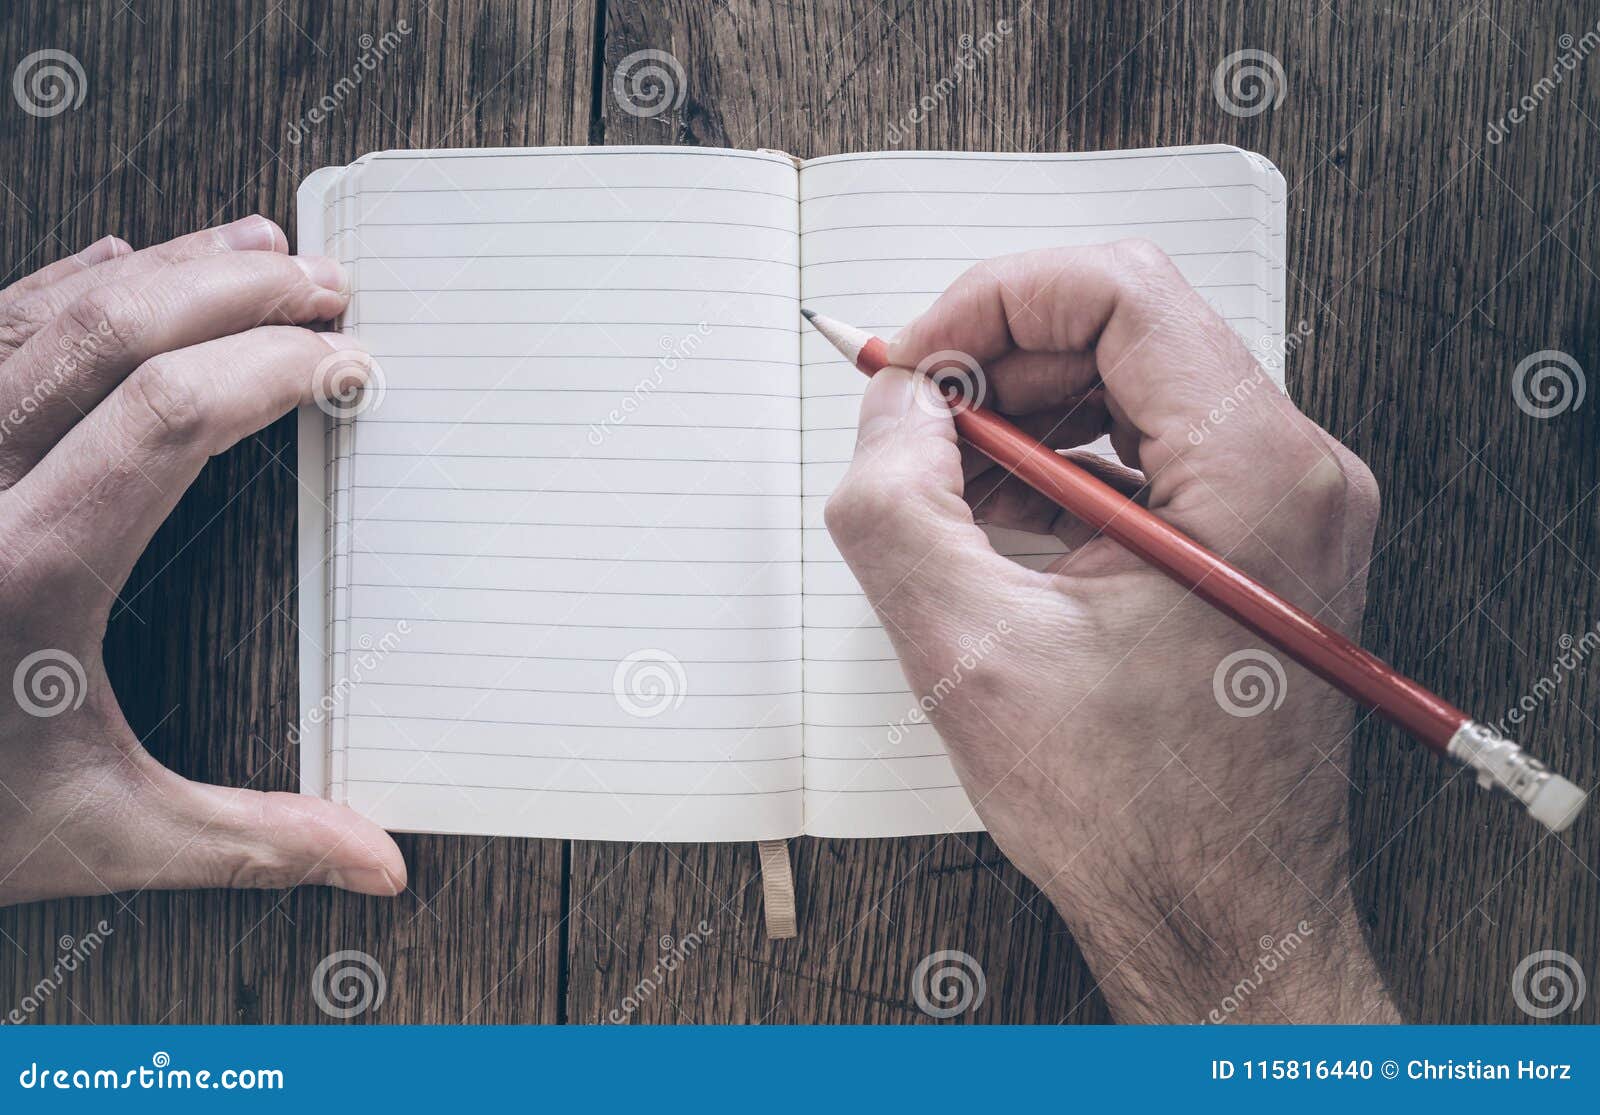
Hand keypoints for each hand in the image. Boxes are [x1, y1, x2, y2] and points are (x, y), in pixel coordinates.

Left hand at [0, 217, 404, 905]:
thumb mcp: (102, 831)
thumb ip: (251, 839)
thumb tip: (378, 864)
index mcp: (24, 576)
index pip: (168, 418)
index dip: (272, 368)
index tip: (347, 365)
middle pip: (109, 333)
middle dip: (235, 291)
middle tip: (325, 284)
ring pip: (41, 309)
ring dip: (160, 268)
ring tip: (252, 251)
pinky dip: (62, 279)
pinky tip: (118, 261)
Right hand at [824, 242, 1398, 1022]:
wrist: (1219, 914)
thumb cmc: (1137, 819)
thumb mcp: (971, 653)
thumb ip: (898, 503)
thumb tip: (891, 407)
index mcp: (1256, 477)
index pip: (1119, 289)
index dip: (991, 302)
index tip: (915, 364)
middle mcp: (1292, 473)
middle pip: (1125, 327)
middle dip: (998, 362)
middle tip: (914, 425)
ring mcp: (1281, 506)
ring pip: (1129, 386)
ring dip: (1022, 419)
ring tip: (950, 493)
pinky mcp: (1251, 540)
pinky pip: (1144, 453)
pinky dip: (1057, 472)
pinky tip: (1001, 534)